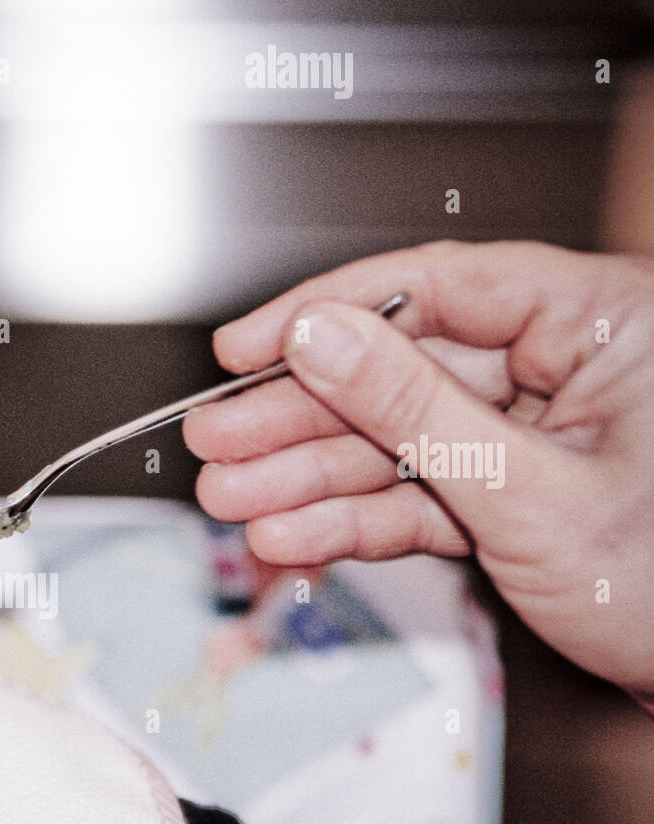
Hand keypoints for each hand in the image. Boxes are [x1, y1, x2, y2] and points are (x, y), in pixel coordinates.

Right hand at [184, 240, 653, 707]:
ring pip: (396, 443)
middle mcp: (565, 369)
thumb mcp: (532, 491)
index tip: (249, 344)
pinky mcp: (505, 498)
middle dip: (301, 418)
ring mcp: (529, 438)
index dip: (331, 312)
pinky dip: (352, 526)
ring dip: (309, 480)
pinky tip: (291, 538)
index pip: (442, 286)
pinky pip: (414, 499)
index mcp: (603, 324)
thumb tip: (324, 338)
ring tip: (234, 503)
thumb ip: (417, 411)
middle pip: (400, 372)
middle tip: (220, 441)